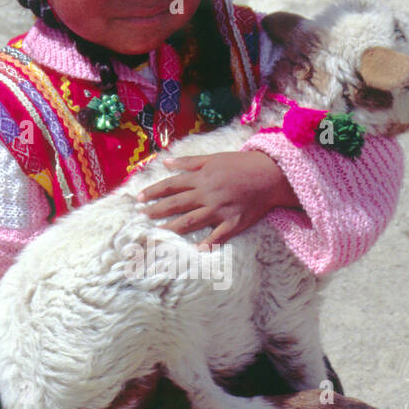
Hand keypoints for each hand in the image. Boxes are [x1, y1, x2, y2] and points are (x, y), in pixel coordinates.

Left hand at [135, 151, 300, 247]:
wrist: (270, 175)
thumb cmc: (241, 164)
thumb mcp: (214, 157)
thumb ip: (189, 161)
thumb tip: (166, 162)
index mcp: (202, 177)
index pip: (171, 185)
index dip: (153, 192)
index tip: (139, 199)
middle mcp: (208, 194)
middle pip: (176, 204)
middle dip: (156, 210)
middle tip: (141, 216)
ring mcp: (220, 210)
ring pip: (191, 221)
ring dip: (172, 228)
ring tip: (158, 232)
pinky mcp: (234, 222)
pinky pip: (219, 236)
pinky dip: (208, 244)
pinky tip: (195, 251)